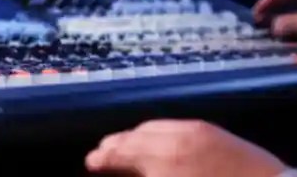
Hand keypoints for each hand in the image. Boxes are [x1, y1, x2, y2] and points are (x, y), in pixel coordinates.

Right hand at [84, 120, 286, 175]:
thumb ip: (148, 174)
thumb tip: (130, 170)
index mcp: (162, 165)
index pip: (119, 157)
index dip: (100, 161)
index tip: (89, 166)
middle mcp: (171, 144)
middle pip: (130, 140)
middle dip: (110, 148)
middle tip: (97, 157)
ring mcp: (191, 132)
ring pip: (148, 128)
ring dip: (130, 137)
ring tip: (120, 146)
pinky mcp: (208, 130)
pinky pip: (169, 124)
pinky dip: (152, 131)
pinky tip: (152, 139)